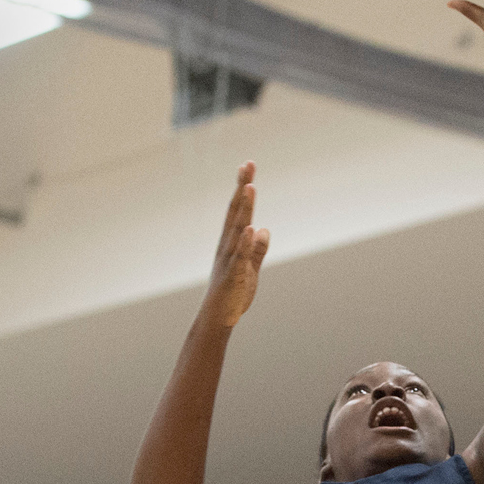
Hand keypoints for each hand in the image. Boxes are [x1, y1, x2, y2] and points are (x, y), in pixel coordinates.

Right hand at [204, 161, 270, 328]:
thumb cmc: (233, 294)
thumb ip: (256, 249)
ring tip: (249, 187)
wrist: (219, 319)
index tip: (248, 166)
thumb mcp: (250, 267)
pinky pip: (239, 256)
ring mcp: (229, 259)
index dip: (243, 188)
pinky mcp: (233, 275)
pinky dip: (244, 242)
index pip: (238, 210)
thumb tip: (263, 229)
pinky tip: (250, 227)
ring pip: (236, 229)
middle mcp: (228, 245)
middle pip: (235, 212)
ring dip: (243, 209)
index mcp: (232, 242)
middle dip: (242, 188)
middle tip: (247, 165)